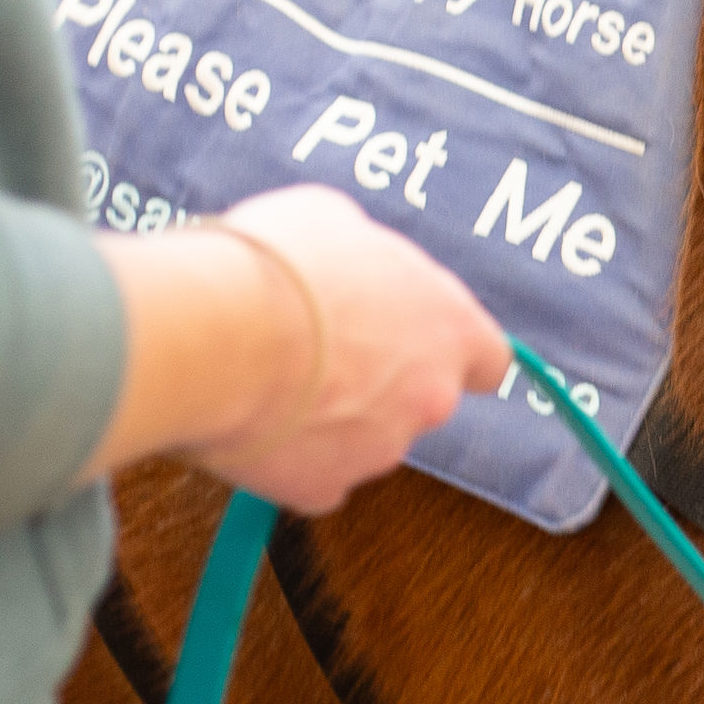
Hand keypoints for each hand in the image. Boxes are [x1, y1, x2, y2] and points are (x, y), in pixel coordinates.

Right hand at [94, 187, 503, 513]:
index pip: (488, 358)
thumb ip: (364, 254)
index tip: (423, 347)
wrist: (216, 332)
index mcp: (449, 326)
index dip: (453, 354)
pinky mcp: (326, 484)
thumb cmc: (278, 266)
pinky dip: (288, 457)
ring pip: (364, 437)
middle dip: (377, 382)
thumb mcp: (330, 218)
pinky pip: (314, 475)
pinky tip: (255, 422)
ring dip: (328, 416)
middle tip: (317, 352)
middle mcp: (431, 394)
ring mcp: (382, 447)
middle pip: (419, 398)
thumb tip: (353, 262)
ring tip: (270, 377)